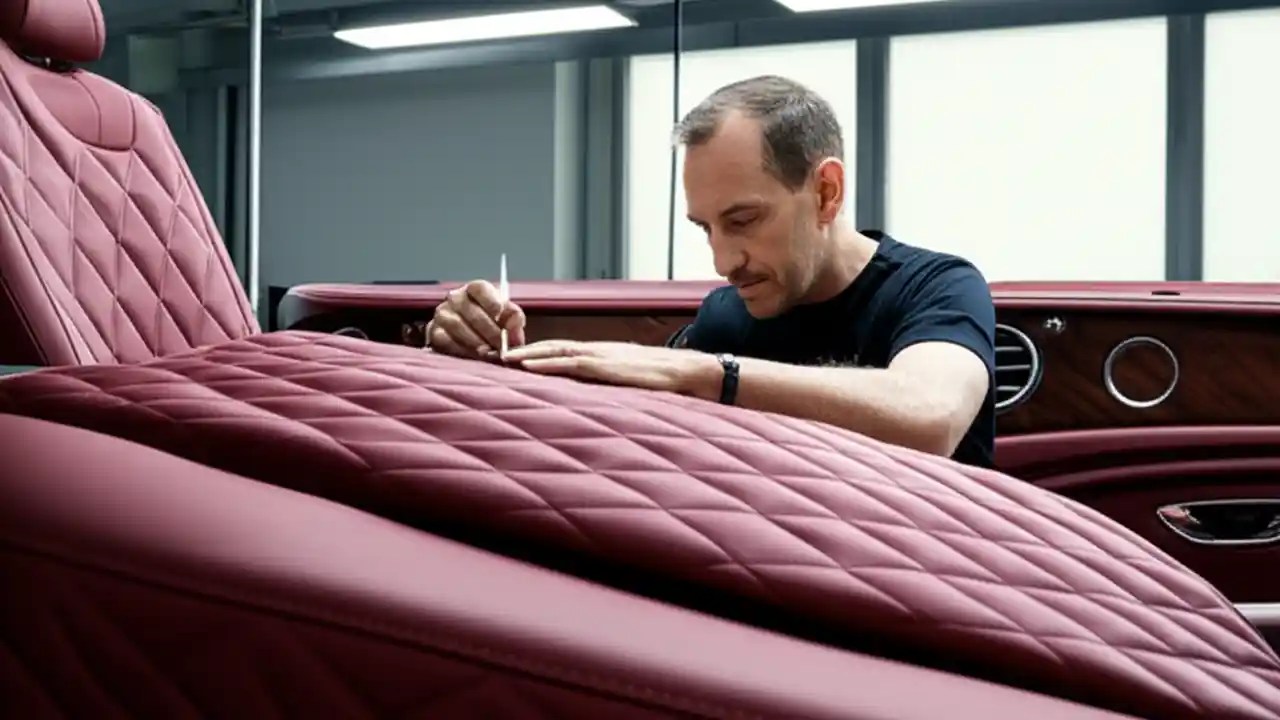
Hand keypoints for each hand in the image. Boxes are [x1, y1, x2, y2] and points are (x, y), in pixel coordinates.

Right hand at [426, 280, 526, 358]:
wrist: (465, 340)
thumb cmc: (490, 324)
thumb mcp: (505, 317)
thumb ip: (513, 319)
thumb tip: (516, 328)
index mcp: (474, 290)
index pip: (480, 288)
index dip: (491, 300)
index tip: (500, 313)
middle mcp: (455, 298)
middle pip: (472, 312)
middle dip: (491, 332)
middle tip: (503, 347)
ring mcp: (442, 314)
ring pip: (459, 326)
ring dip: (477, 342)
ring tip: (490, 354)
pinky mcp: (434, 333)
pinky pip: (447, 341)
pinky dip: (463, 350)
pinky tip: (474, 357)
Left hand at [503, 340, 720, 397]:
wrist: (684, 372)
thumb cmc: (660, 381)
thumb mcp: (627, 385)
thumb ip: (608, 389)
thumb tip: (592, 403)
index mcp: (598, 355)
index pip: (558, 350)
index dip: (533, 352)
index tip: (509, 357)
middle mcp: (594, 350)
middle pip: (549, 346)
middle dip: (520, 349)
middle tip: (491, 352)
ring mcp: (598, 355)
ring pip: (553, 350)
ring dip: (525, 353)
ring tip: (500, 357)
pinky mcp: (604, 365)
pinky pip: (569, 362)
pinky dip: (545, 362)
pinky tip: (526, 365)